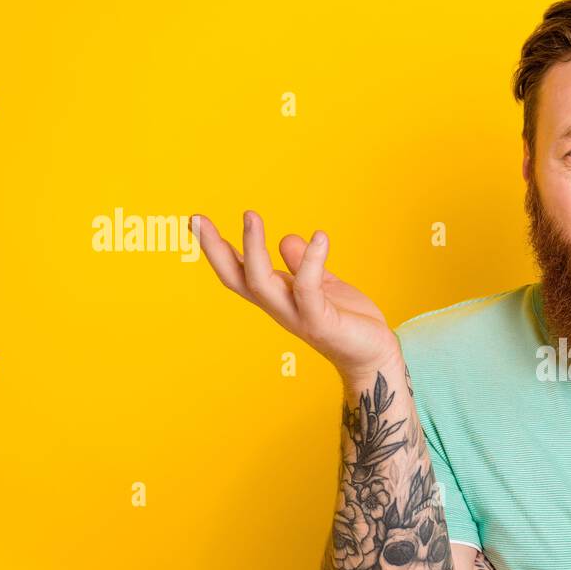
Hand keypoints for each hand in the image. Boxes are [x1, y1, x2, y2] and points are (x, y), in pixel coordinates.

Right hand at [192, 211, 399, 380]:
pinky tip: (319, 237)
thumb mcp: (322, 284)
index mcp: (277, 296)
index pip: (238, 272)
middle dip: (215, 250)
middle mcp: (280, 307)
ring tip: (249, 215)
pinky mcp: (320, 322)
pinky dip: (310, 261)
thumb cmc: (348, 321)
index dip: (217, 249)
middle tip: (198, 220)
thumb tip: (286, 239)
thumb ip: (303, 265)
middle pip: (237, 279)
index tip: (196, 221)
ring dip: (252, 248)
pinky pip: (307, 289)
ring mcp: (297, 316)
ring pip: (260, 283)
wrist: (374, 354)